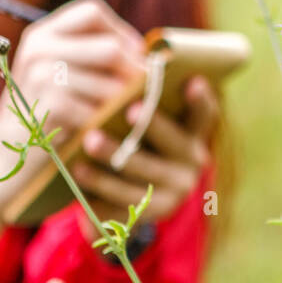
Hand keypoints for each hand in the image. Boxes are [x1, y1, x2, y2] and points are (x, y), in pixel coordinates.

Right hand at [0, 0, 148, 195]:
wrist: (4, 160)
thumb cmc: (46, 115)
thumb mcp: (61, 74)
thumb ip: (94, 55)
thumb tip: (151, 52)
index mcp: (42, 33)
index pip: (92, 11)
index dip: (121, 32)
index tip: (134, 57)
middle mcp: (38, 47)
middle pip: (110, 48)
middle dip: (133, 73)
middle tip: (141, 92)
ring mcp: (41, 75)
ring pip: (112, 83)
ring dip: (122, 104)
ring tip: (116, 115)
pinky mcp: (50, 106)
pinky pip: (101, 110)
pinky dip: (106, 123)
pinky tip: (98, 130)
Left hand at [72, 74, 219, 241]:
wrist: (122, 201)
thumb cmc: (131, 146)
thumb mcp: (143, 128)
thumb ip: (143, 105)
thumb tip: (124, 66)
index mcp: (192, 136)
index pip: (204, 115)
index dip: (200, 99)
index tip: (192, 80)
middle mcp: (190, 164)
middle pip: (173, 144)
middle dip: (151, 126)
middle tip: (129, 110)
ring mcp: (172, 194)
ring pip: (143, 174)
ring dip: (115, 156)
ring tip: (89, 140)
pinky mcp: (147, 216)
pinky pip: (122, 201)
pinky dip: (98, 185)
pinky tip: (78, 171)